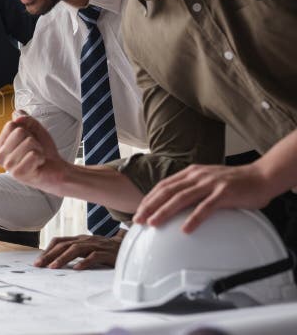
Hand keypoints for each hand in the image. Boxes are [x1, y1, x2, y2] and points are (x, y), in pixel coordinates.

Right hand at [0, 110, 69, 193]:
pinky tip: (38, 164)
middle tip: (34, 150)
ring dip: (38, 148)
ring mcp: (8, 166)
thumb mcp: (34, 128)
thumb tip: (18, 118)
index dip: (26, 129)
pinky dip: (41, 157)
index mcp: (0, 146)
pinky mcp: (18, 173)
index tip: (29, 140)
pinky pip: (33, 154)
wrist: (55, 169)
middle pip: (19, 132)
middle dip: (32, 139)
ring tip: (37, 157)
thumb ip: (25, 118)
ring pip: (28, 142)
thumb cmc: (42, 149)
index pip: (10, 125)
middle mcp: (0, 156)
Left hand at [34, 231, 123, 269]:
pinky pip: (94, 256)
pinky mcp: (107, 253)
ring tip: (53, 267)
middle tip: (40, 265)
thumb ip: (75, 252)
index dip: (48, 249)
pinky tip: (77, 268)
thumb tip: (56, 261)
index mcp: (80, 239)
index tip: (38, 261)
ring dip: (63, 258)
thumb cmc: (105, 250)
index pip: (60, 241)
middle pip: (64, 245)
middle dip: (50, 255)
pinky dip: (84, 262)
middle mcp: (86, 240)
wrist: (128, 247)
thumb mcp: (88, 248)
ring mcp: (96, 245)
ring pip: (76, 249)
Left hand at [134, 162, 274, 232]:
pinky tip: (185, 229)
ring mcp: (211, 184)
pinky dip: (194, 219)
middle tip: (139, 219)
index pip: (164, 185)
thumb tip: (174, 203)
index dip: (149, 198)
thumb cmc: (235, 182)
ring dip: (165, 211)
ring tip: (154, 223)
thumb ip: (192, 188)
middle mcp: (198, 176)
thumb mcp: (208, 180)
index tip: (138, 210)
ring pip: (182, 198)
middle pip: (168, 191)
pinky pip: (206, 207)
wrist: (262, 176)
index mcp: (191, 172)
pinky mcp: (224, 193)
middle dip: (150, 206)